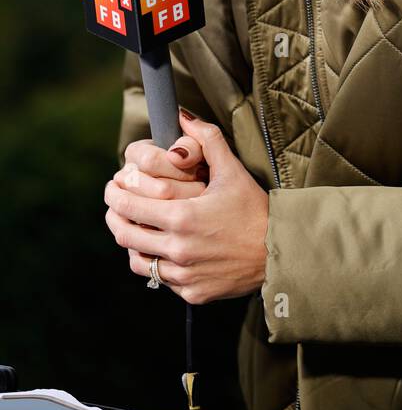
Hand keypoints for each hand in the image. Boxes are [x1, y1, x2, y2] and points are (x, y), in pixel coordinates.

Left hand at [104, 110, 269, 302]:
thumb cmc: (255, 210)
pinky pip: (161, 280)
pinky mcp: (192, 292)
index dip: (114, 195)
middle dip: (115, 217)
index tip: (113, 186)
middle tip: (116, 206)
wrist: (280, 252)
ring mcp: (183, 274)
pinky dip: (157, 265)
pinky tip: (163, 251)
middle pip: (124, 235)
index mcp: (181, 217)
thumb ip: (207, 140)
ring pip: (138, 262)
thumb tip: (183, 116)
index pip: (126, 207)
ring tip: (136, 230)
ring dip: (133, 244)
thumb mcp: (232, 172)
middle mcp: (177, 248)